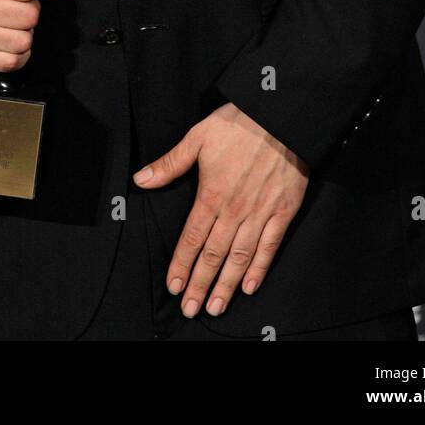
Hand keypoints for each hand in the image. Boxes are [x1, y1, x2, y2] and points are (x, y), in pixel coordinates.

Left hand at [133, 102, 308, 317]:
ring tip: (216, 307)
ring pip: (240, 258)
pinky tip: (249, 286)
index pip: (192, 238)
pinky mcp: (283, 212)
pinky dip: (259, 269)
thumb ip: (170, 163)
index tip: (174, 286)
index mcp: (211, 194)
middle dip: (200, 285)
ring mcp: (260, 213)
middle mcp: (235, 210)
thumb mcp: (198, 137)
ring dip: (225, 285)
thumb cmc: (239, 123)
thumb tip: (141, 179)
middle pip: (213, 255)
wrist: (280, 116)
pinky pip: (269, 247)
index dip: (181, 265)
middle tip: (191, 309)